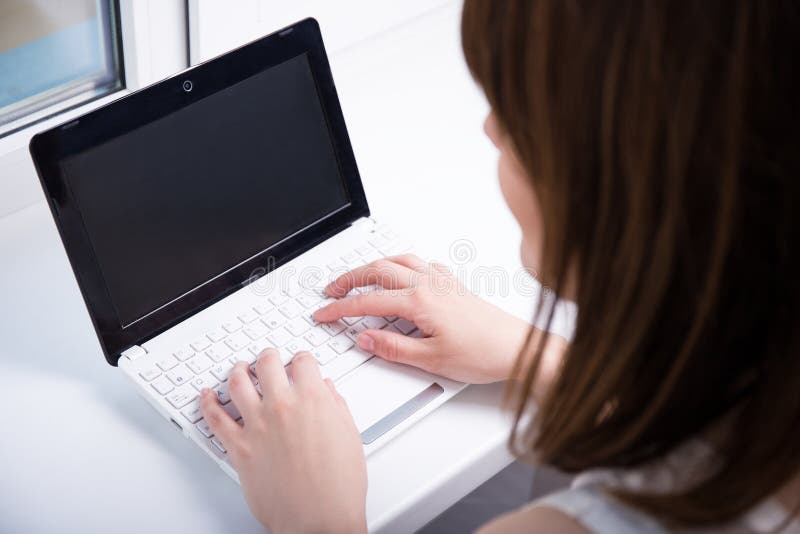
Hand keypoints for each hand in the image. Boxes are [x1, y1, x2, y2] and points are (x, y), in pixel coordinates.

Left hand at [200, 350, 366, 533]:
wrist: (320, 519)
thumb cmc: (338, 486)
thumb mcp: (350, 436)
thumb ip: (336, 407)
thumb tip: (327, 391)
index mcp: (313, 399)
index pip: (303, 361)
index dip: (302, 359)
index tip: (301, 362)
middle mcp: (282, 406)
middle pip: (267, 363)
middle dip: (269, 357)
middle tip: (269, 358)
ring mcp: (257, 425)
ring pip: (237, 382)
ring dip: (237, 370)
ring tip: (239, 369)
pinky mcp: (239, 448)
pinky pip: (215, 418)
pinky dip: (208, 402)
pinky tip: (207, 396)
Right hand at [313, 254, 533, 383]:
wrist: (518, 347)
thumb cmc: (483, 353)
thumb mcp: (431, 360)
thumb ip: (393, 347)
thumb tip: (365, 338)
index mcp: (420, 302)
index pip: (368, 301)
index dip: (340, 308)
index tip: (323, 313)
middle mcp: (430, 284)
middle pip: (378, 270)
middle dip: (350, 278)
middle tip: (331, 291)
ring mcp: (443, 281)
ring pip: (399, 260)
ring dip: (373, 266)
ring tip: (358, 277)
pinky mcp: (454, 284)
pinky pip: (420, 264)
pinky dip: (401, 264)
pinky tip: (401, 274)